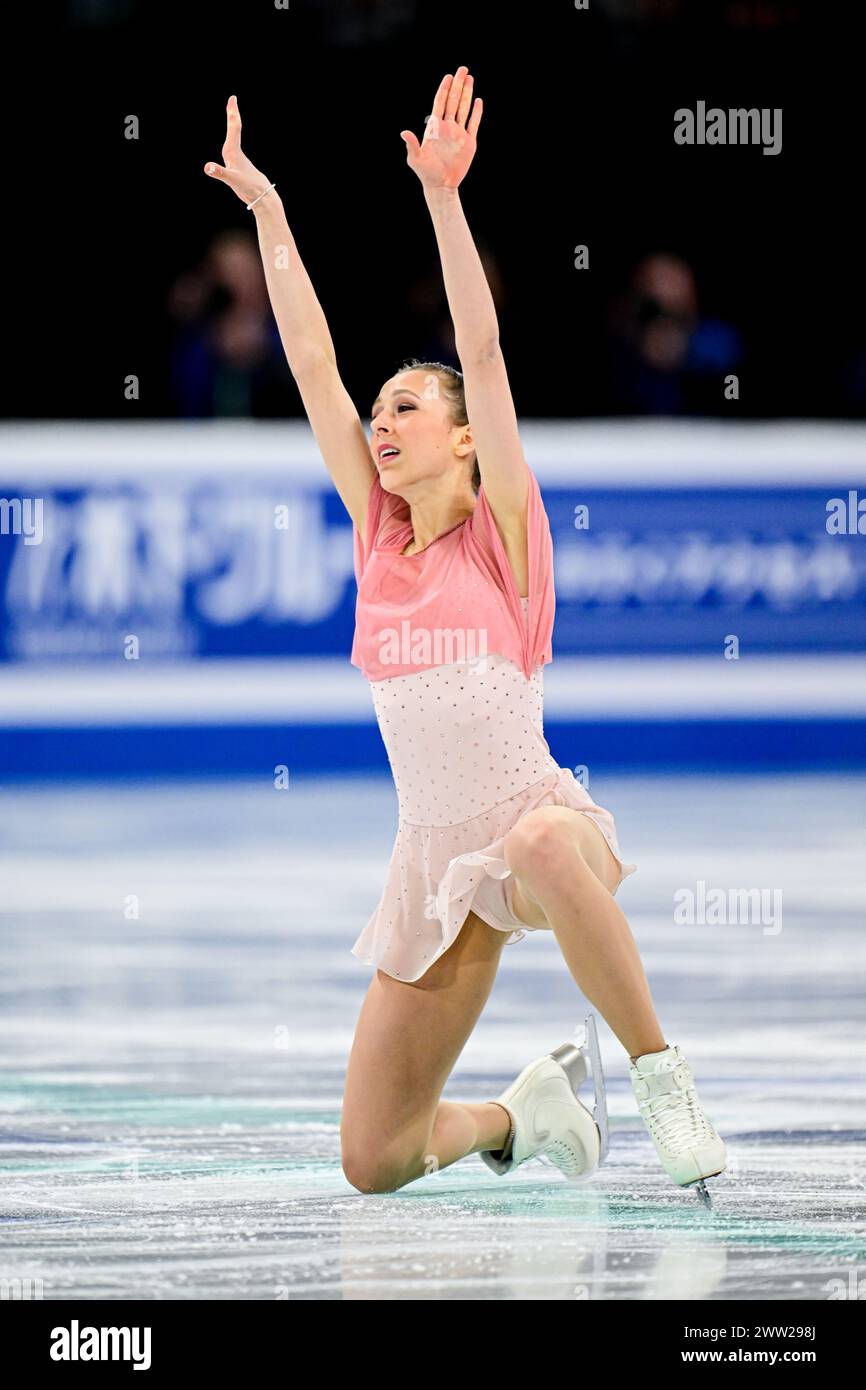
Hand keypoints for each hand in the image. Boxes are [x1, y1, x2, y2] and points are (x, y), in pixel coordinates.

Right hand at [204, 95, 272, 204]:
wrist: (263, 197)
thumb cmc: (248, 188)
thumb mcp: (232, 180)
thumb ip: (219, 172)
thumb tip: (207, 167)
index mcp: (234, 151)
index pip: (234, 128)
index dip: (233, 113)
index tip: (233, 98)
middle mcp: (236, 153)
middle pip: (235, 129)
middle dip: (232, 114)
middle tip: (233, 100)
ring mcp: (238, 160)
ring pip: (235, 138)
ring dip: (233, 126)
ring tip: (232, 116)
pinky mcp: (239, 168)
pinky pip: (233, 150)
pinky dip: (232, 141)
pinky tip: (230, 146)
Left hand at [400, 66, 482, 190]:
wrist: (441, 186)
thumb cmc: (426, 173)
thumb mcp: (416, 159)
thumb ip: (412, 144)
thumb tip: (403, 132)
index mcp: (435, 127)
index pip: (440, 103)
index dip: (444, 90)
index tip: (448, 77)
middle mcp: (447, 127)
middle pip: (453, 101)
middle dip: (458, 85)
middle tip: (463, 69)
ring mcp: (459, 133)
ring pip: (464, 109)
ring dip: (467, 94)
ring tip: (470, 78)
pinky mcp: (469, 142)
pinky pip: (474, 124)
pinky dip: (477, 113)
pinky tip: (478, 101)